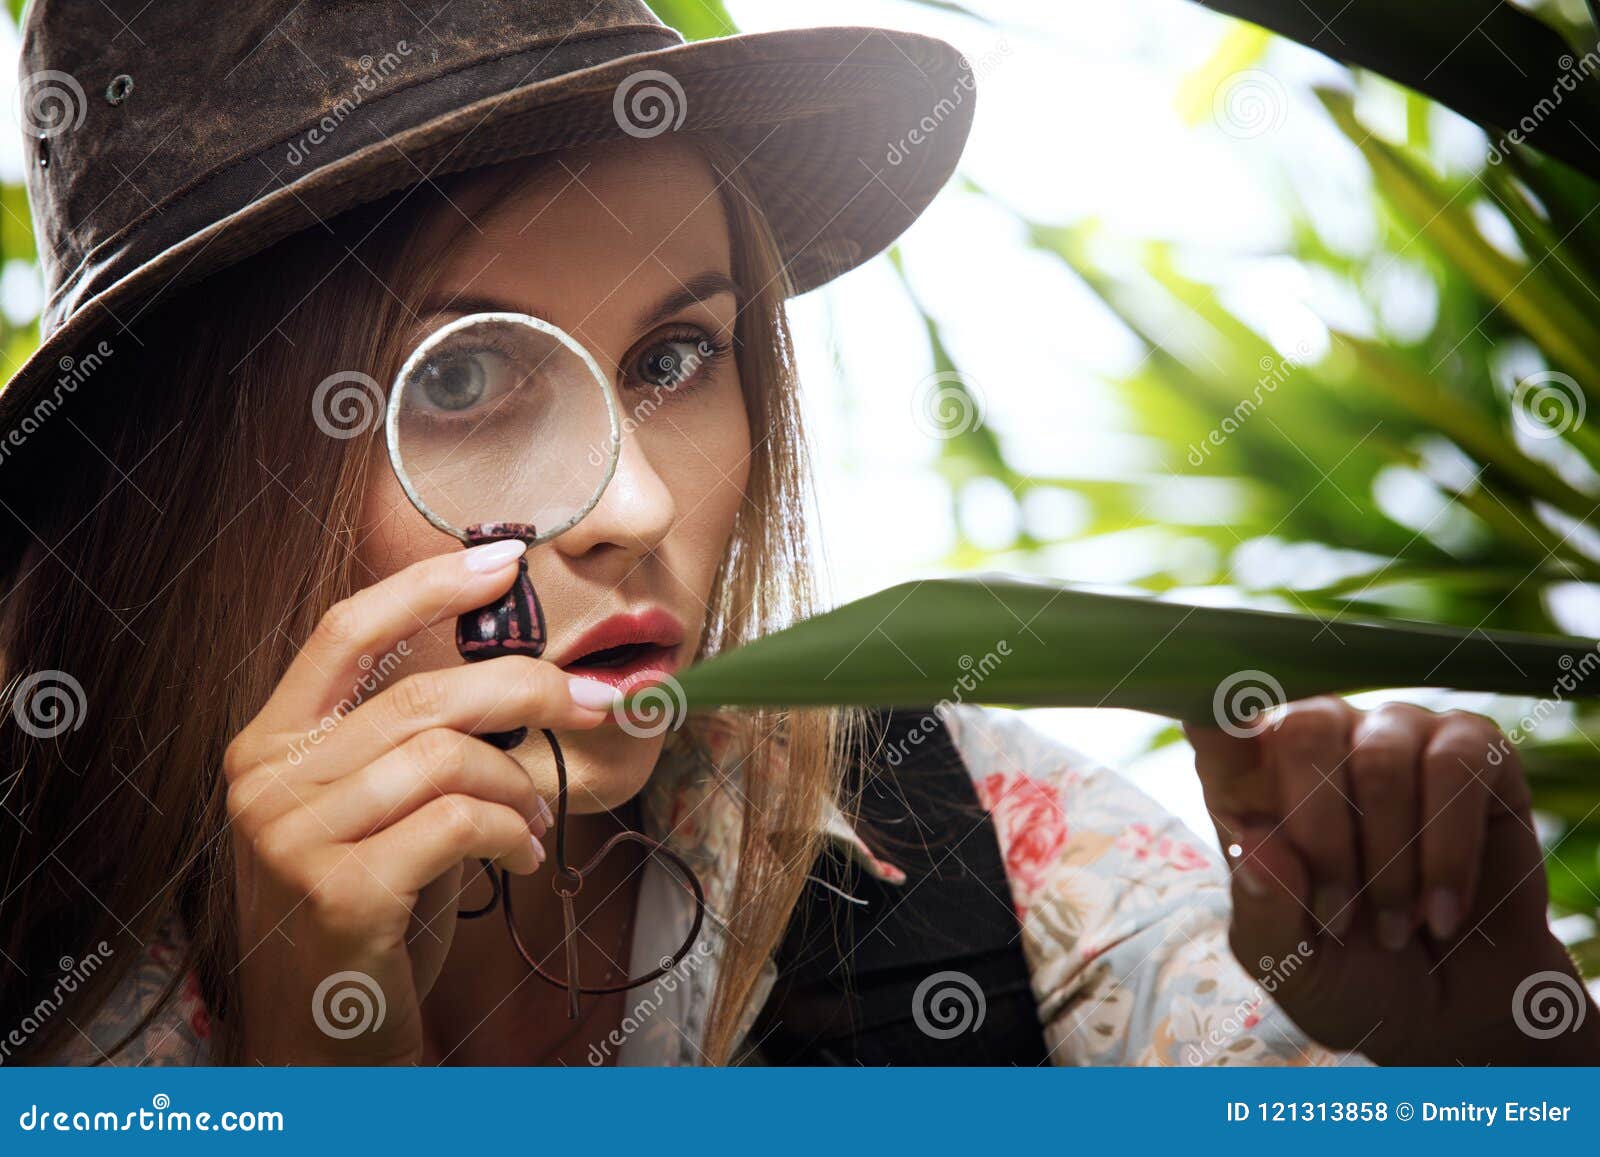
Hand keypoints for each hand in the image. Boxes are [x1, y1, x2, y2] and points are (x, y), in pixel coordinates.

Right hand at [223, 542, 612, 1063]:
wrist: (324, 1034)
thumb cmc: (365, 911)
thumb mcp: (375, 812)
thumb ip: (411, 742)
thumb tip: (521, 674)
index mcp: (271, 745)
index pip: (345, 630)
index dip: (428, 587)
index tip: (505, 562)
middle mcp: (267, 782)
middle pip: (422, 693)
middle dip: (529, 687)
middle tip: (594, 700)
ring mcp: (294, 839)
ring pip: (449, 758)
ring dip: (520, 785)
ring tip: (536, 819)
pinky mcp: (339, 893)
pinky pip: (460, 822)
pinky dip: (512, 832)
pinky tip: (522, 858)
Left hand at [1186, 697, 1599, 1064]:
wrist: (1454, 1017)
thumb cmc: (1351, 977)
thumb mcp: (1290, 965)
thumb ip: (1264, 910)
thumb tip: (1257, 840)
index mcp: (1250, 783)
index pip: (1216, 719)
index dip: (1216, 713)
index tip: (1214, 720)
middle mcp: (1319, 743)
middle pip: (1305, 731)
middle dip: (1323, 839)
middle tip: (1341, 922)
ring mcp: (1396, 737)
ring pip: (1381, 758)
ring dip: (1390, 860)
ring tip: (1396, 929)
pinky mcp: (1474, 750)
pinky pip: (1456, 767)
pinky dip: (1449, 850)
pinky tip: (1443, 912)